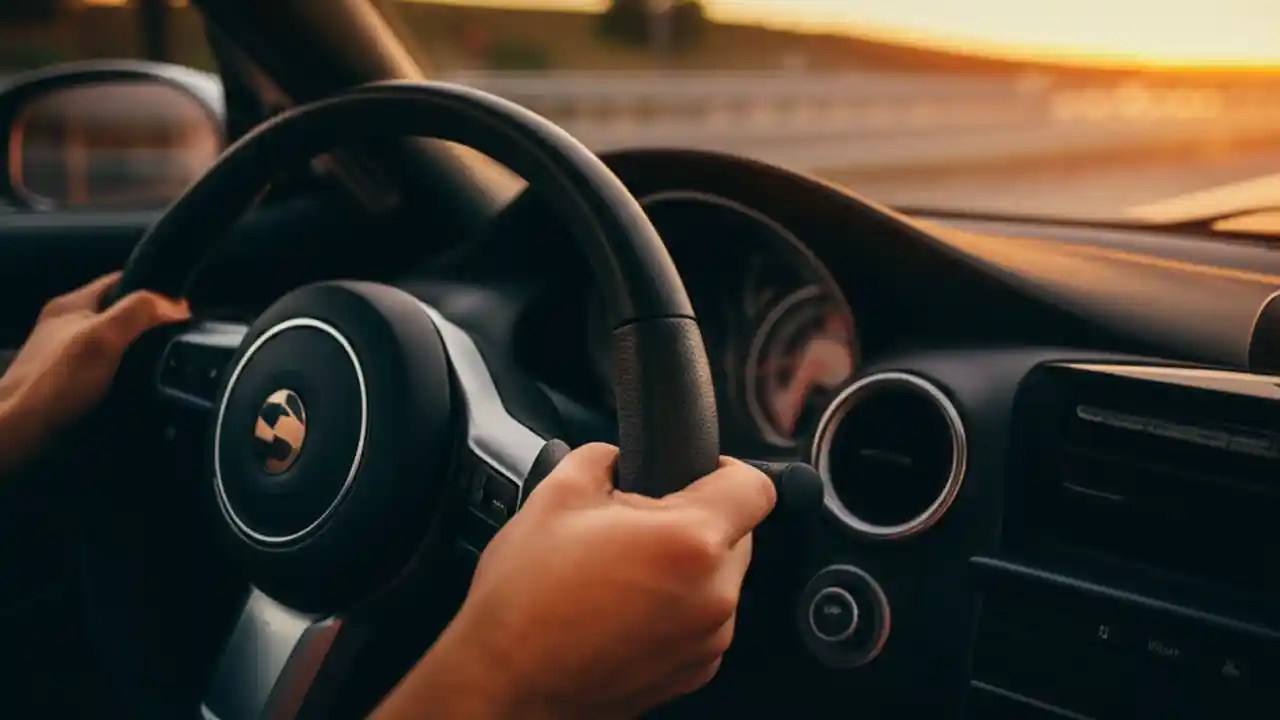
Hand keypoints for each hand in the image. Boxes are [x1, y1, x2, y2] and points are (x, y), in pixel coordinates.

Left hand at [0, 272, 189, 475]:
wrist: (21, 428)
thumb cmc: (57, 380)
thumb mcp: (103, 337)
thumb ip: (138, 312)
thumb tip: (177, 304)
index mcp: (72, 304)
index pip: (120, 281)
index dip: (153, 286)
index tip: (182, 302)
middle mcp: (67, 325)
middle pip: (119, 312)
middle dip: (149, 322)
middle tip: (179, 335)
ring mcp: (67, 354)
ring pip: (115, 342)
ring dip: (139, 350)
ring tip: (167, 360)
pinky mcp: (70, 381)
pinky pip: (108, 368)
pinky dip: (126, 373)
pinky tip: (141, 384)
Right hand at [372, 444, 776, 718]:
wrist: (505, 684)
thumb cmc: (526, 601)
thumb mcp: (556, 495)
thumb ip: (603, 456)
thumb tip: (619, 454)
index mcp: (690, 541)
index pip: (756, 486)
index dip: (725, 468)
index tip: (695, 472)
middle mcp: (713, 595)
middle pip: (738, 533)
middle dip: (696, 519)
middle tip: (636, 524)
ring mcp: (707, 640)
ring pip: (720, 579)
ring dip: (686, 566)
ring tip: (623, 571)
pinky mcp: (693, 672)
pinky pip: (703, 621)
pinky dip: (676, 608)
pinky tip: (624, 608)